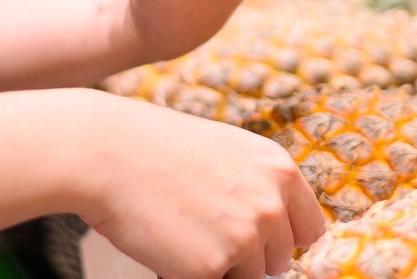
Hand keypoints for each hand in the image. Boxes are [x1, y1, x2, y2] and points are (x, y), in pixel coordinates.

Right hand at [75, 95, 325, 278]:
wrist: (107, 152)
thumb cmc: (158, 149)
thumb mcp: (227, 152)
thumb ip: (258, 187)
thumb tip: (277, 229)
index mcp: (280, 171)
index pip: (309, 229)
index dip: (282, 240)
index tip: (259, 241)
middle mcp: (271, 205)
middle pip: (278, 260)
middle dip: (247, 256)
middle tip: (203, 230)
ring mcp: (244, 238)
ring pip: (247, 277)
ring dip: (218, 267)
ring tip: (182, 233)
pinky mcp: (211, 268)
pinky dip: (186, 274)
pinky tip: (166, 245)